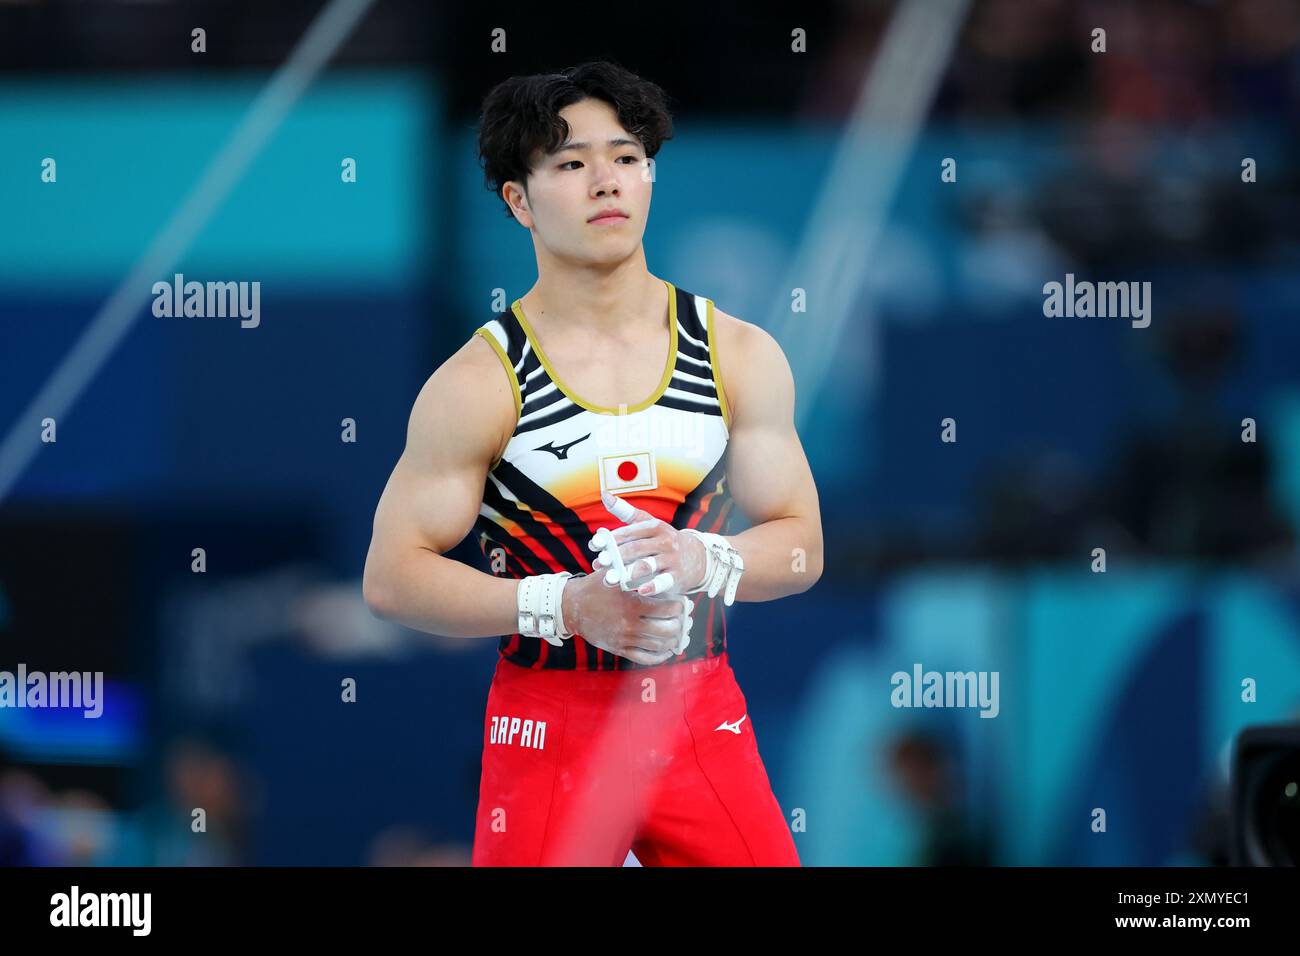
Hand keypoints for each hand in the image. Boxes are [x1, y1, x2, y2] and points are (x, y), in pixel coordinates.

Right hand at [561, 571, 691, 665]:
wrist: (571, 607)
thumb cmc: (596, 587)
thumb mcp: (614, 573)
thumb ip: (635, 570)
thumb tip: (658, 564)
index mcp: (632, 603)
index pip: (667, 609)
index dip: (679, 606)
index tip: (680, 602)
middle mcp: (630, 624)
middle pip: (668, 630)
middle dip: (679, 624)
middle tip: (682, 618)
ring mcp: (624, 639)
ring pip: (659, 645)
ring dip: (672, 640)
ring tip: (677, 632)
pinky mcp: (619, 649)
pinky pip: (645, 658)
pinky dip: (660, 656)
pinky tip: (666, 649)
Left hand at [590, 490, 707, 596]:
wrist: (697, 556)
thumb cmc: (664, 539)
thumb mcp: (648, 523)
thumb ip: (625, 511)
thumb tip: (604, 495)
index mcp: (654, 526)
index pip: (629, 531)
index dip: (610, 539)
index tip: (595, 546)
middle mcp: (664, 540)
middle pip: (636, 548)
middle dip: (616, 556)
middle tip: (600, 564)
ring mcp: (671, 558)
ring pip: (648, 564)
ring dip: (629, 572)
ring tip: (614, 578)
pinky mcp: (678, 575)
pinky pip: (664, 581)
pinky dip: (653, 586)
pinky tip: (641, 590)